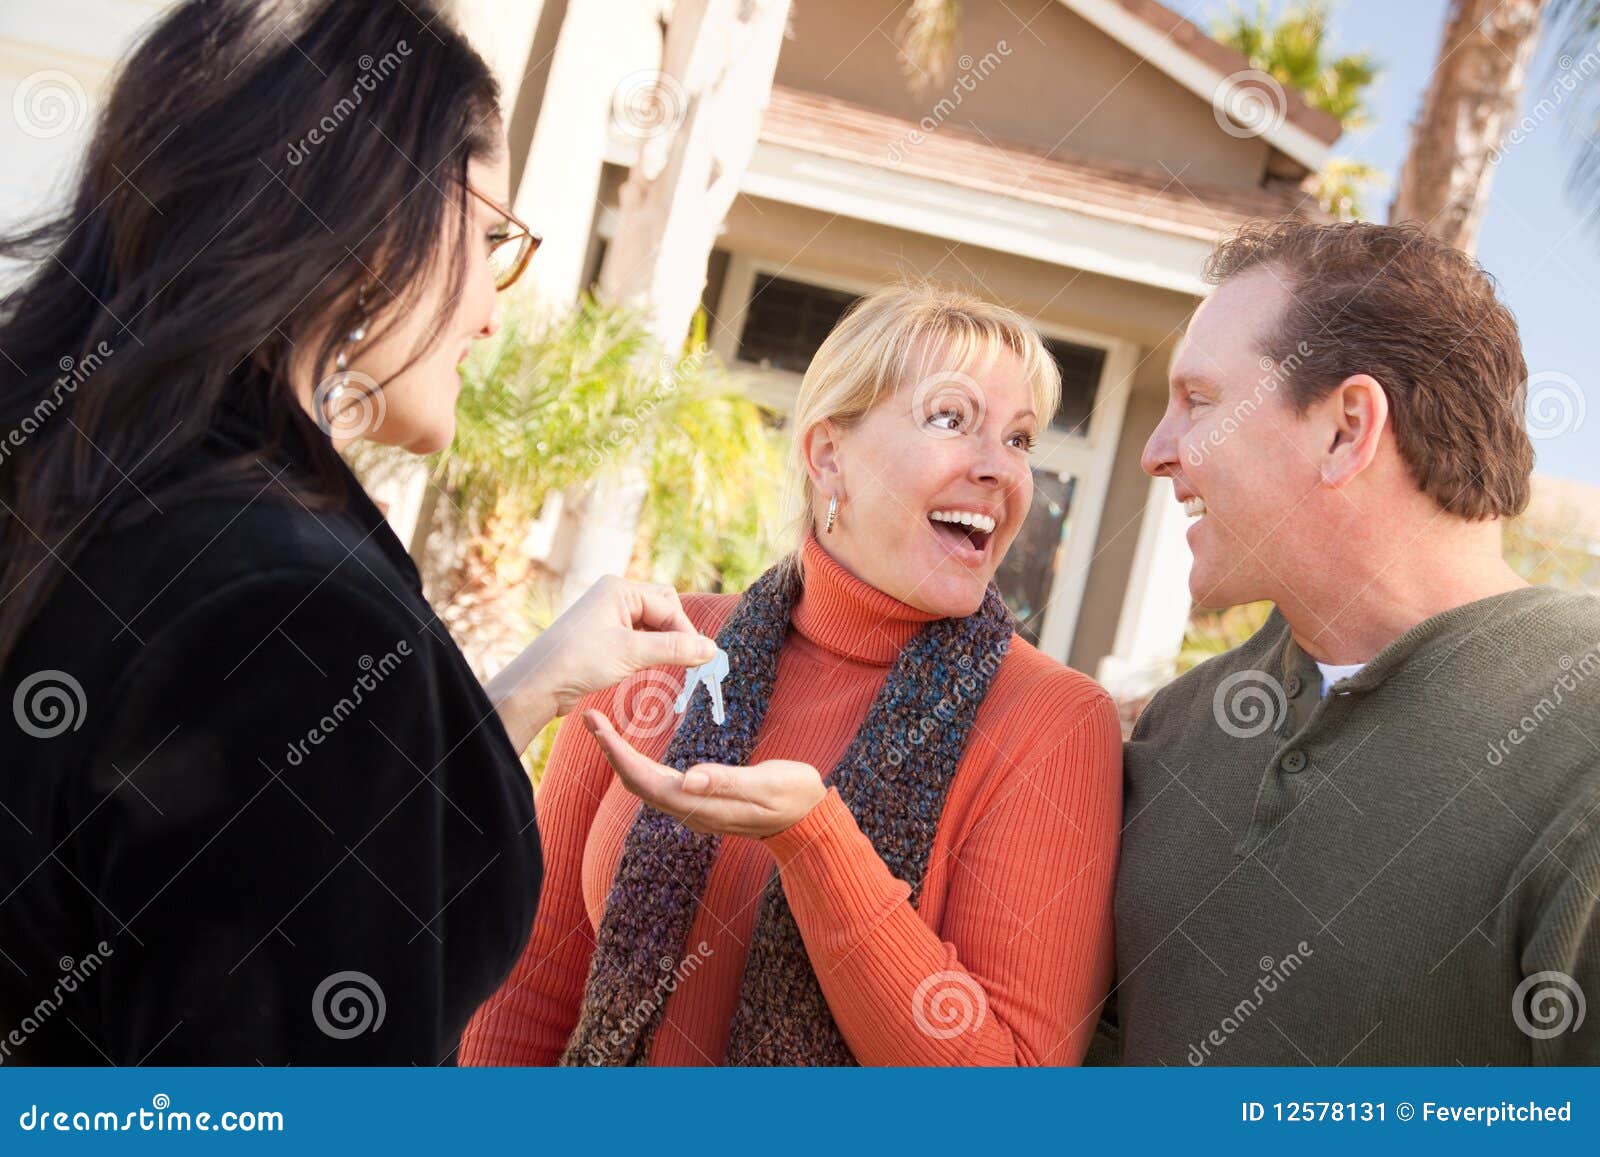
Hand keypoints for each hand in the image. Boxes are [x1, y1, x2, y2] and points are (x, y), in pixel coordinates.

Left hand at [487, 576, 715, 752]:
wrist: (538, 685)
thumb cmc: (579, 661)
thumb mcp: (632, 653)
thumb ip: (674, 649)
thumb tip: (711, 649)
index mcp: (619, 589)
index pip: (669, 606)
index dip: (686, 633)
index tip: (701, 660)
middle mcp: (614, 597)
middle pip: (663, 609)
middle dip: (677, 634)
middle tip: (688, 662)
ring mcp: (608, 616)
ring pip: (652, 625)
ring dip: (664, 644)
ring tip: (672, 667)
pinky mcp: (604, 636)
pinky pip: (639, 637)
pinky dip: (650, 651)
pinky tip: (650, 666)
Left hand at [582, 709, 825, 838]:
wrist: (808, 820)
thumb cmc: (793, 796)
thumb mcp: (767, 785)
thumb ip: (728, 781)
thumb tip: (688, 778)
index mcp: (701, 804)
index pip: (646, 781)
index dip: (619, 756)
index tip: (600, 729)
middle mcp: (690, 809)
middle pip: (637, 782)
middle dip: (611, 752)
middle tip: (590, 720)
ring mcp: (694, 807)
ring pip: (645, 784)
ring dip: (621, 758)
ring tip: (604, 730)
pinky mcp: (700, 800)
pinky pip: (658, 784)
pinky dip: (638, 764)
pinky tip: (633, 750)